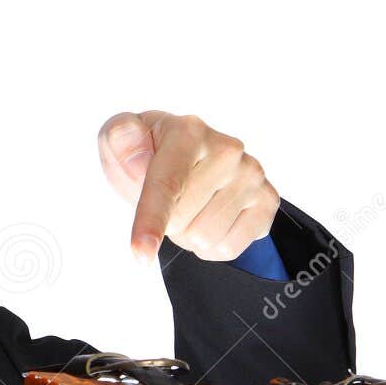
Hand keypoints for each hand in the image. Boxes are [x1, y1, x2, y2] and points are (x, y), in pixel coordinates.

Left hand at [98, 110, 278, 263]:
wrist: (185, 155)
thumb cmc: (147, 151)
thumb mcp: (118, 138)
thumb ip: (119, 139)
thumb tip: (138, 161)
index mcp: (187, 132)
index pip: (166, 185)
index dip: (150, 221)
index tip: (141, 253)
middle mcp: (227, 149)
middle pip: (180, 221)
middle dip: (164, 222)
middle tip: (167, 200)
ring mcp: (251, 174)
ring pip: (205, 239)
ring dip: (186, 235)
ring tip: (188, 208)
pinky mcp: (267, 200)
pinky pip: (229, 248)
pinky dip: (210, 247)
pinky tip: (208, 219)